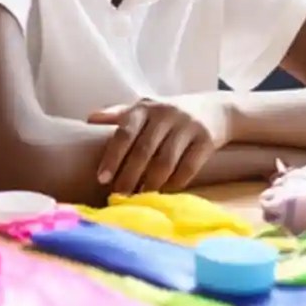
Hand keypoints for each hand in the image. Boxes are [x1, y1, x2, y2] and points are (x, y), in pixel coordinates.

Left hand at [88, 97, 230, 193]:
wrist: (216, 108)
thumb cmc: (171, 113)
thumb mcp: (146, 108)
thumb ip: (119, 114)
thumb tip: (89, 119)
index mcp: (145, 108)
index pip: (125, 133)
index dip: (113, 157)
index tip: (102, 179)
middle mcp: (165, 114)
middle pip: (143, 151)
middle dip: (129, 177)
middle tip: (118, 197)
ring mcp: (187, 126)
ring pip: (165, 162)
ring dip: (151, 184)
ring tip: (139, 198)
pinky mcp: (206, 139)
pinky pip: (188, 168)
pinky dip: (175, 183)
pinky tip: (164, 193)